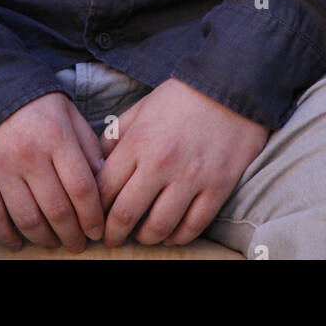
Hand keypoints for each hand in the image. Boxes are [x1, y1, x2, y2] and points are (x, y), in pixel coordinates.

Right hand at [0, 91, 105, 251]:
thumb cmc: (37, 103)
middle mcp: (29, 154)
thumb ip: (88, 146)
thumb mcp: (70, 114)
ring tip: (53, 243)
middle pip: (57, 210)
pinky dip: (6, 236)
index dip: (92, 216)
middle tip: (77, 244)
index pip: (81, 188)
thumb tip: (103, 180)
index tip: (97, 232)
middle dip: (72, 235)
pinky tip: (18, 243)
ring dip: (44, 239)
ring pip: (27, 219)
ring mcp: (1, 166)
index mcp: (56, 137)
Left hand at [97, 77, 269, 247]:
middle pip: (126, 215)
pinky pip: (192, 227)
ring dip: (145, 238)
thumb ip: (116, 136)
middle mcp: (161, 162)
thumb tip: (96, 164)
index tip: (95, 218)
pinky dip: (178, 238)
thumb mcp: (141, 108)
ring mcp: (191, 177)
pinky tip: (170, 234)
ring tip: (142, 236)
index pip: (104, 189)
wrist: (230, 86)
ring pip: (159, 228)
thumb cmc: (181, 98)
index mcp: (138, 141)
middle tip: (113, 238)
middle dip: (114, 234)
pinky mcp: (218, 188)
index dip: (95, 210)